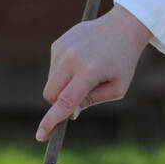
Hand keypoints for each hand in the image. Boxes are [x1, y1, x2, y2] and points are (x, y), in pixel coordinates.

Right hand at [37, 6, 151, 141]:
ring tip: (87, 75)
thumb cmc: (122, 63)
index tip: (41, 136)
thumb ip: (91, 101)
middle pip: (51, 94)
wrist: (122, 27)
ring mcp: (62, 49)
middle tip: (78, 102)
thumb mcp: (116, 88)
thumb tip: (69, 112)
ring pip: (51, 83)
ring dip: (64, 88)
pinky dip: (64, 75)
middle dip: (58, 105)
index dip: (52, 121)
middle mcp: (72, 59)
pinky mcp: (58, 44)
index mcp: (89, 72)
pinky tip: (81, 64)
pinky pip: (54, 69)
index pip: (65, 102)